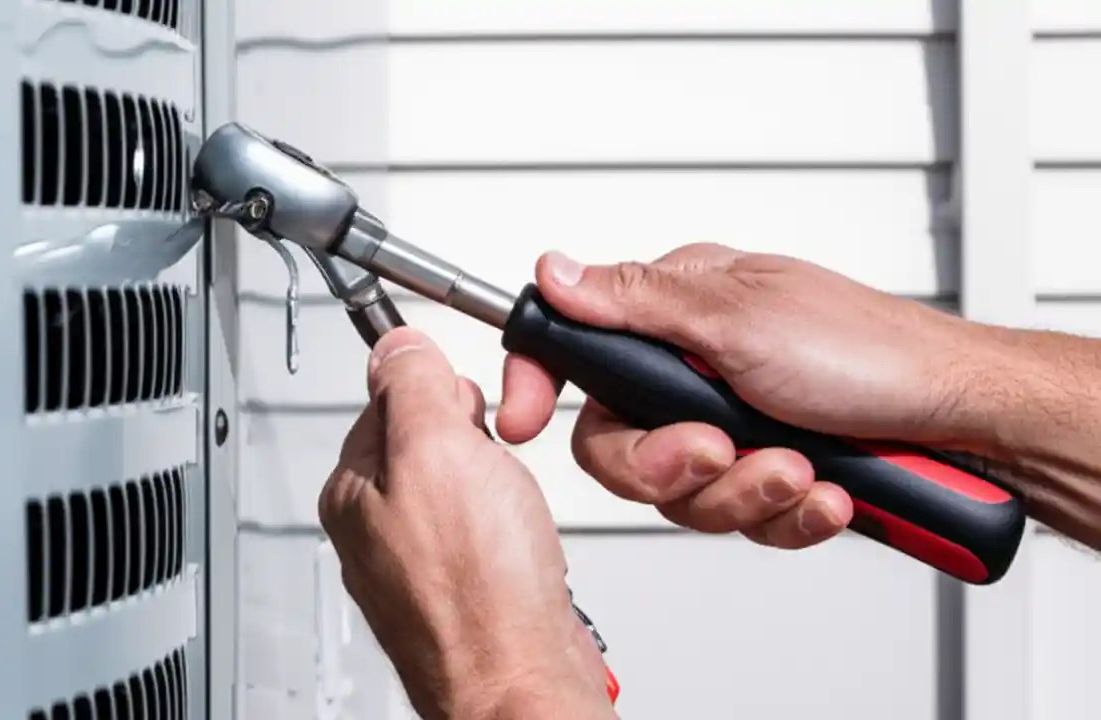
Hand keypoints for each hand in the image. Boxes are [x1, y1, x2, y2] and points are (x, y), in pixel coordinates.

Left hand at [319, 328, 615, 719]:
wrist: (523, 680)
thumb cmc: (477, 590)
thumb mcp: (437, 449)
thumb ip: (414, 387)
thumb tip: (398, 345)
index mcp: (354, 492)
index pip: (388, 399)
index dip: (440, 395)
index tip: (466, 412)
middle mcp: (378, 530)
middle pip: (433, 441)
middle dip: (476, 445)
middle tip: (491, 474)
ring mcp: (420, 563)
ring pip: (469, 484)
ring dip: (501, 487)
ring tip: (509, 517)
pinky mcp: (464, 588)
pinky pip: (491, 529)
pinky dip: (515, 526)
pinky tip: (522, 548)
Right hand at [497, 243, 1010, 548]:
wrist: (959, 420)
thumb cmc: (869, 352)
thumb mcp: (739, 315)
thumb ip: (635, 302)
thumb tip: (554, 271)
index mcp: (679, 312)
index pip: (575, 344)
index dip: (536, 382)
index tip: (520, 419)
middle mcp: (695, 370)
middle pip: (617, 442)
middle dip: (668, 465)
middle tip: (718, 450)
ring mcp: (729, 424)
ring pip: (678, 491)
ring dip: (741, 492)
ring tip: (797, 469)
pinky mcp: (762, 471)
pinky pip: (735, 515)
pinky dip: (780, 512)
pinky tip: (820, 491)